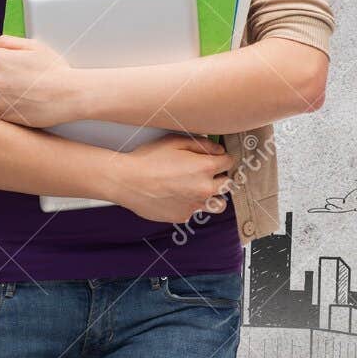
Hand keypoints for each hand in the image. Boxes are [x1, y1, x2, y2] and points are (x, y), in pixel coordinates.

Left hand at [0, 35, 80, 127]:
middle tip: (24, 78)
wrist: (69, 95)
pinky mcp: (1, 115)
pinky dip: (6, 105)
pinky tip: (23, 101)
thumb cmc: (54, 70)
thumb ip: (4, 41)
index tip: (19, 66)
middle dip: (0, 75)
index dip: (4, 60)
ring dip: (1, 91)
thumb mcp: (33, 46)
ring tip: (24, 90)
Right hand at [105, 133, 235, 223]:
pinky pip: (195, 211)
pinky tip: (176, 196)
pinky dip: (190, 204)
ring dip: (213, 196)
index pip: (229, 162)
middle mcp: (205, 189)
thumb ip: (202, 144)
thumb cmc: (148, 159)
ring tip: (199, 189)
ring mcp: (195, 205)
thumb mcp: (175, 141)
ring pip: (218, 204)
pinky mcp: (183, 216)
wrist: (127, 181)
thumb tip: (218, 149)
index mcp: (206, 168)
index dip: (222, 157)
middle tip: (205, 172)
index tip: (215, 158)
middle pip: (227, 184)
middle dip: (219, 176)